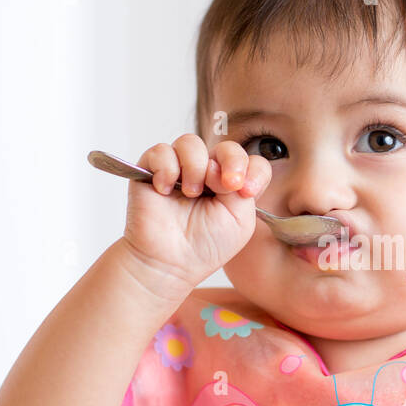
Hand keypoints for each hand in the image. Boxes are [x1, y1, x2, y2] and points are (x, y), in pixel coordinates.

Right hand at [120, 134, 272, 291]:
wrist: (171, 262)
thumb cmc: (205, 246)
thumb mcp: (241, 220)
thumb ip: (244, 187)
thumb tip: (223, 166)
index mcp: (230, 185)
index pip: (250, 162)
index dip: (253, 170)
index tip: (247, 191)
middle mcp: (206, 173)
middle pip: (225, 147)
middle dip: (231, 162)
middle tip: (226, 185)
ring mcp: (179, 169)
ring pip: (191, 143)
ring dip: (196, 168)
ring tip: (191, 193)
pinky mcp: (152, 169)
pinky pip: (162, 151)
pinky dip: (167, 169)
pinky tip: (166, 191)